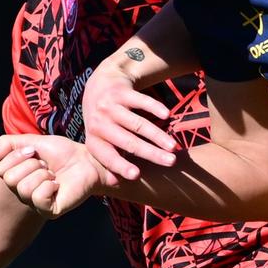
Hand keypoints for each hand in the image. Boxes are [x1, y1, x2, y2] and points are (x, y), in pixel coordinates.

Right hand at [0, 134, 105, 217]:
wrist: (87, 159)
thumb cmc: (61, 153)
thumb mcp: (31, 142)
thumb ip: (9, 143)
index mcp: (16, 176)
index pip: (0, 168)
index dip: (16, 155)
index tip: (33, 151)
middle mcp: (22, 192)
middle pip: (10, 179)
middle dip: (30, 165)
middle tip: (46, 165)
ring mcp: (35, 203)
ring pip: (24, 188)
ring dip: (42, 175)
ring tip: (52, 175)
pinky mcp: (49, 211)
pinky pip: (38, 198)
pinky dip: (49, 186)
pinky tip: (57, 185)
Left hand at [80, 58, 177, 179]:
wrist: (100, 83)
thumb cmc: (104, 120)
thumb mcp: (100, 138)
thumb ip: (108, 158)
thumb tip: (116, 184)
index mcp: (93, 139)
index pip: (108, 157)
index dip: (121, 166)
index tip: (137, 175)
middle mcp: (99, 123)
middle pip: (129, 142)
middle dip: (151, 154)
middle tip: (171, 162)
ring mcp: (109, 106)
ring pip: (138, 124)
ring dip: (157, 135)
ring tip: (173, 146)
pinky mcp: (121, 91)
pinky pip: (141, 101)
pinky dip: (154, 108)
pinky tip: (167, 115)